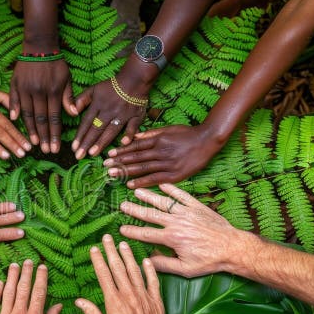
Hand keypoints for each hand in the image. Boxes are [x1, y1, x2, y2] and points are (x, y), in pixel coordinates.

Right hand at [9, 59, 77, 152]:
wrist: (39, 45)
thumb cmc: (56, 64)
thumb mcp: (67, 78)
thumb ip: (69, 97)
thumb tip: (73, 114)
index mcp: (54, 91)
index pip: (55, 117)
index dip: (55, 134)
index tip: (56, 148)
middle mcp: (39, 91)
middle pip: (41, 119)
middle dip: (44, 137)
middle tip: (46, 151)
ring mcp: (26, 88)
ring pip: (28, 113)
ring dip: (31, 130)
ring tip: (33, 144)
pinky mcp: (16, 84)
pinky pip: (14, 99)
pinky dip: (14, 110)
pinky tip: (15, 122)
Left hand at [71, 73, 148, 159]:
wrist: (134, 78)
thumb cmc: (112, 86)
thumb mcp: (94, 89)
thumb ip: (81, 100)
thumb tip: (72, 111)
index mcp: (98, 104)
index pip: (87, 122)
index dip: (80, 135)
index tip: (73, 147)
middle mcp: (109, 110)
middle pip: (96, 128)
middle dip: (87, 143)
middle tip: (79, 156)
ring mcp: (123, 114)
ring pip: (111, 130)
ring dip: (102, 142)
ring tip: (93, 153)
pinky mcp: (136, 115)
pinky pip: (133, 126)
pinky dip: (129, 133)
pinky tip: (123, 143)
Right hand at [75, 235, 172, 313]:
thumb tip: (79, 301)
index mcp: (114, 302)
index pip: (104, 275)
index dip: (98, 260)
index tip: (93, 248)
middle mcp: (129, 295)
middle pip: (118, 268)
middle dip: (111, 251)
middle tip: (106, 237)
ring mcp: (144, 297)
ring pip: (135, 271)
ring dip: (128, 256)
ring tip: (123, 243)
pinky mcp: (156, 302)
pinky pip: (153, 281)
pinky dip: (150, 269)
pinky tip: (146, 260)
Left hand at [103, 124, 225, 187]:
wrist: (208, 140)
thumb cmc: (187, 133)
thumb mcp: (168, 129)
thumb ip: (150, 133)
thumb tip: (134, 135)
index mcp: (158, 139)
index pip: (135, 145)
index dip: (121, 150)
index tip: (109, 154)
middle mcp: (160, 151)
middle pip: (136, 157)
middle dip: (119, 161)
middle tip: (105, 166)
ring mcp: (167, 163)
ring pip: (143, 168)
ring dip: (126, 171)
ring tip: (112, 174)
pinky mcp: (175, 174)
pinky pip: (155, 179)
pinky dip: (142, 182)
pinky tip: (130, 184)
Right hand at [119, 184, 256, 277]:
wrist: (232, 247)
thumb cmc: (209, 261)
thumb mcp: (185, 269)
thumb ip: (164, 264)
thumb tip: (147, 261)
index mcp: (171, 238)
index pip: (146, 234)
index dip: (132, 231)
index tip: (121, 228)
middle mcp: (176, 223)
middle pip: (150, 215)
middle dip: (135, 210)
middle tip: (123, 205)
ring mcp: (186, 213)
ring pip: (163, 202)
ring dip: (149, 196)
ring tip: (137, 191)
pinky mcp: (197, 207)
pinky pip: (182, 195)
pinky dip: (172, 189)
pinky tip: (162, 184)